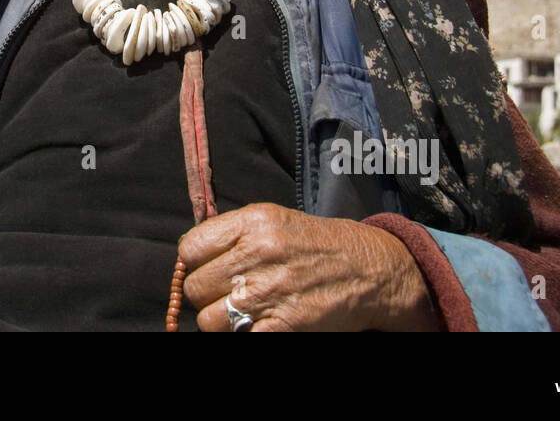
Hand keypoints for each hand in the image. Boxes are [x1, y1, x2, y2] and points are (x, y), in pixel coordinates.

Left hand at [178, 203, 443, 331]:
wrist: (369, 269)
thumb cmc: (317, 244)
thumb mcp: (274, 220)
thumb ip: (232, 234)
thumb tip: (191, 255)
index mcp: (253, 222)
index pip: (190, 247)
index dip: (195, 262)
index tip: (208, 267)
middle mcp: (258, 253)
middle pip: (196, 287)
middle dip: (207, 294)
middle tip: (228, 292)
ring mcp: (270, 292)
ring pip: (209, 320)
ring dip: (221, 320)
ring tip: (242, 312)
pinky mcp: (283, 326)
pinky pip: (239, 338)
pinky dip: (244, 335)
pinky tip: (260, 324)